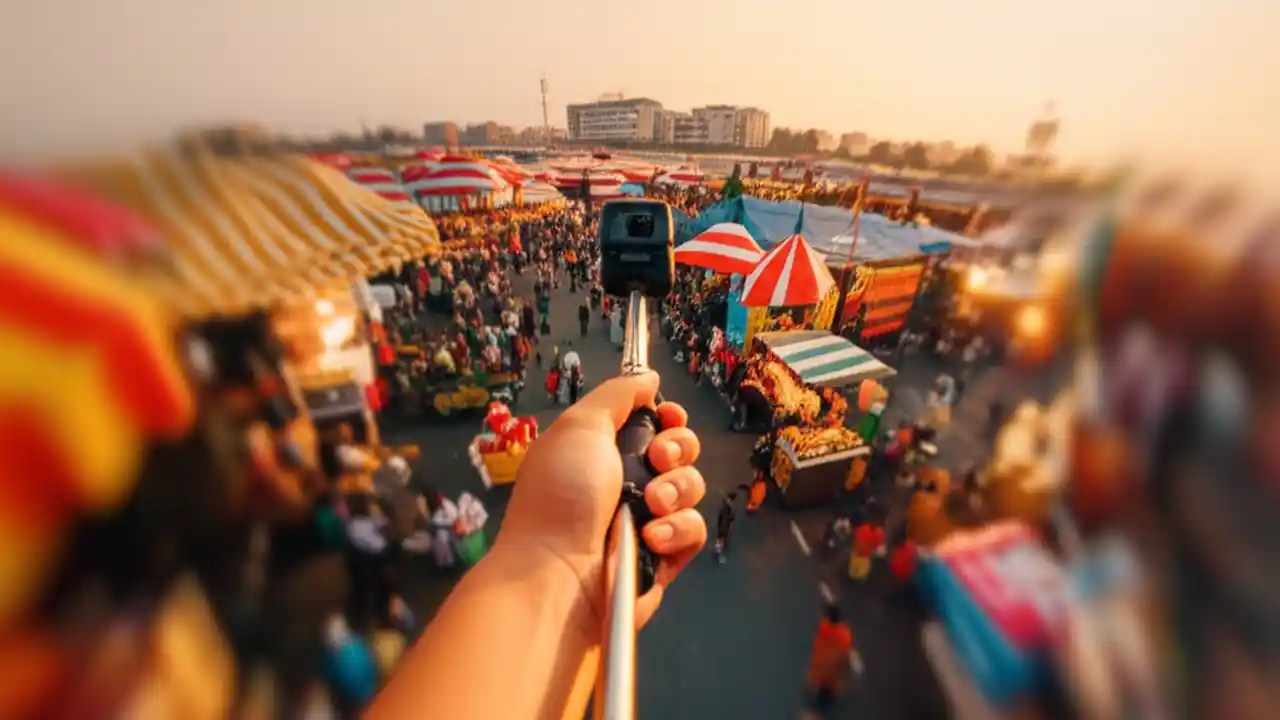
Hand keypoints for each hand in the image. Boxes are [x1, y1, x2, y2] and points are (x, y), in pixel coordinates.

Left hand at [496, 372, 705, 631]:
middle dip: (677, 449)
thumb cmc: (562, 495)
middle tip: (655, 460)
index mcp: (603, 450)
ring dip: (676, 491)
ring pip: (691, 489)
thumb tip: (648, 377)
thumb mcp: (581, 427)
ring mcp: (647, 521)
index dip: (669, 418)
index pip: (654, 424)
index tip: (669, 418)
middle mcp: (626, 483)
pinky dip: (677, 531)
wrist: (557, 575)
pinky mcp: (665, 557)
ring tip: (650, 505)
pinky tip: (652, 539)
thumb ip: (618, 396)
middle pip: (681, 451)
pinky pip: (693, 531)